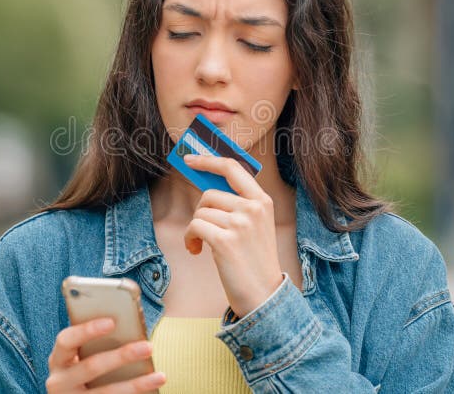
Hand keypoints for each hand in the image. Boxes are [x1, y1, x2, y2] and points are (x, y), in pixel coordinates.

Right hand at [46, 317, 165, 392]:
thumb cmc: (82, 366)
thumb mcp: (80, 355)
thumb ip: (94, 343)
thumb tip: (129, 325)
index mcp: (57, 359)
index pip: (66, 340)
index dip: (87, 330)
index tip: (112, 321)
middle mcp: (59, 382)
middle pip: (91, 367)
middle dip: (121, 356)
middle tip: (148, 347)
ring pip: (106, 393)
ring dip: (135, 385)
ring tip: (160, 376)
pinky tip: (152, 391)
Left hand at [182, 153, 283, 317]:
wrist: (264, 295)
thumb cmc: (253, 260)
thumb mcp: (254, 225)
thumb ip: (237, 204)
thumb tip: (206, 185)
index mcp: (262, 200)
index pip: (233, 167)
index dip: (208, 160)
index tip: (190, 159)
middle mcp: (253, 208)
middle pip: (209, 194)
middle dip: (200, 212)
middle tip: (203, 230)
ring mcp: (240, 224)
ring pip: (200, 212)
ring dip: (194, 229)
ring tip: (202, 245)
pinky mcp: (225, 241)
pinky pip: (194, 226)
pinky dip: (189, 238)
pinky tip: (196, 250)